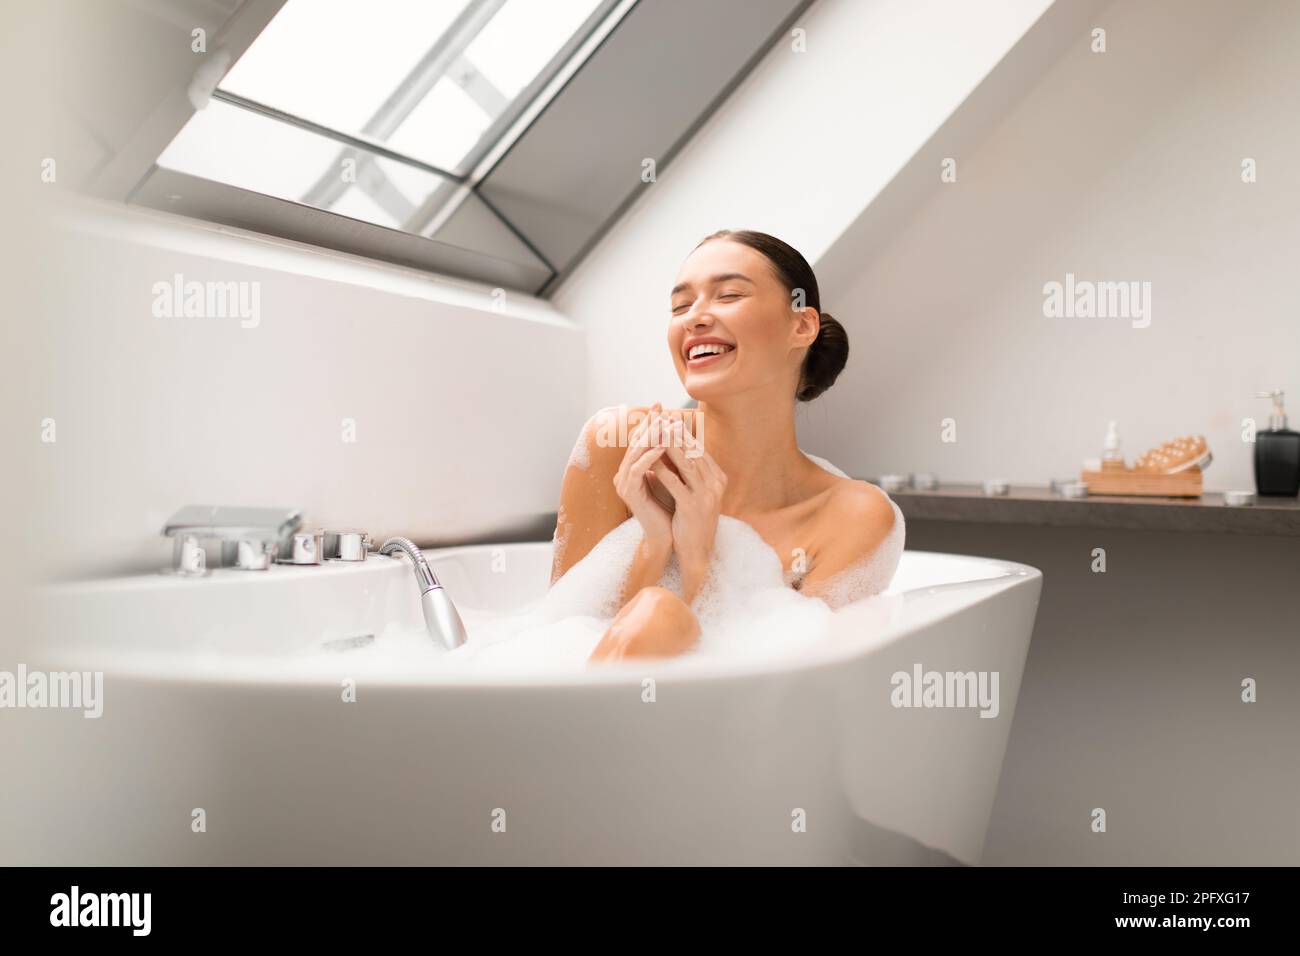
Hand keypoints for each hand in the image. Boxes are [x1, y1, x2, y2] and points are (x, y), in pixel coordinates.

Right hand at [612, 404, 672, 551]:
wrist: (668, 535)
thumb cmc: (671, 505)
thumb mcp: (671, 475)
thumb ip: (668, 457)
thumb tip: (678, 431)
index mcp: (632, 469)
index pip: (640, 439)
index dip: (650, 422)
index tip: (662, 405)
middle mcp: (624, 474)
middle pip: (635, 442)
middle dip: (649, 424)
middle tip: (659, 407)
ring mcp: (624, 483)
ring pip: (635, 453)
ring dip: (650, 436)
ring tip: (663, 423)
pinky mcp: (629, 492)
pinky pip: (638, 469)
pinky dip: (650, 456)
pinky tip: (662, 446)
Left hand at [647, 419, 726, 598]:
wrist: (697, 551)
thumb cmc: (693, 520)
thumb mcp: (696, 492)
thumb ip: (690, 472)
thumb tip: (676, 446)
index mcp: (718, 479)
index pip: (700, 450)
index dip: (684, 433)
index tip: (671, 418)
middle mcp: (715, 484)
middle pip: (694, 452)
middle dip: (677, 433)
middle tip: (663, 416)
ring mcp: (706, 496)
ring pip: (686, 464)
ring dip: (670, 445)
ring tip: (656, 431)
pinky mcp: (692, 507)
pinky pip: (674, 483)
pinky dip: (662, 469)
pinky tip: (649, 460)